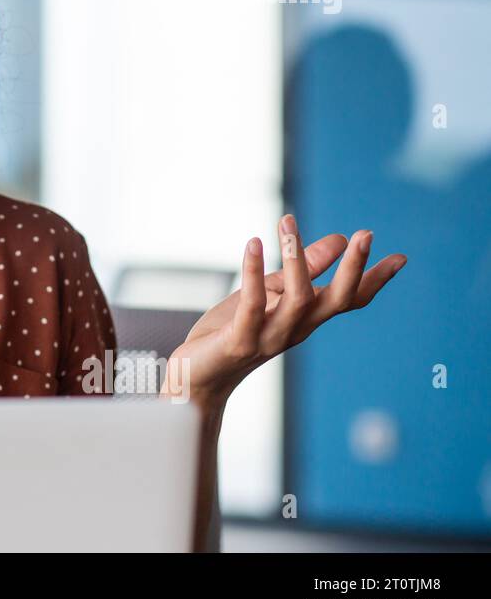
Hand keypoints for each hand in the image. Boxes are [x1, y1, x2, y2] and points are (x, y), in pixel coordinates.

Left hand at [167, 214, 406, 411]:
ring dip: (295, 259)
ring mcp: (270, 337)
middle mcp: (296, 329)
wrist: (198, 377)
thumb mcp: (271, 293)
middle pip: (336, 301)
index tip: (401, 257)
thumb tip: (338, 239)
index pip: (349, 300)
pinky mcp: (240, 340)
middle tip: (365, 234)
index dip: (374, 280)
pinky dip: (253, 273)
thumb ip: (301, 269)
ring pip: (297, 299)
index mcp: (306, 318)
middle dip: (353, 269)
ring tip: (288, 221)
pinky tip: (252, 244)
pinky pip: (253, 305)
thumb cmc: (234, 331)